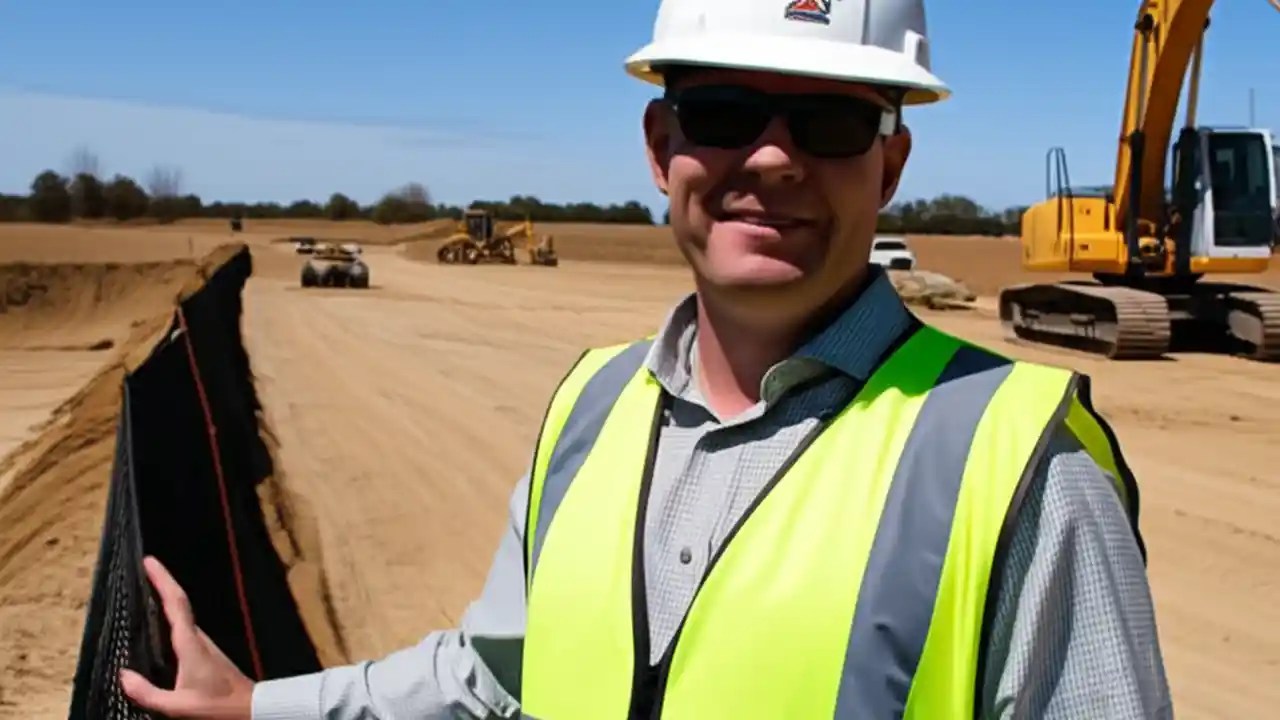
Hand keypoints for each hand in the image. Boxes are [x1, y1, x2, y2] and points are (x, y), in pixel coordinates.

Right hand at [119, 555, 254, 719]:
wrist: (249, 708)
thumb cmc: (216, 705)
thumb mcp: (177, 706)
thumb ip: (147, 693)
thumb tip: (122, 676)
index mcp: (190, 644)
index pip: (176, 603)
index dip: (163, 580)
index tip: (149, 561)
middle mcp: (198, 637)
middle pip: (178, 602)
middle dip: (161, 583)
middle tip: (141, 570)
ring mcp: (203, 643)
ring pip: (182, 614)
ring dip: (165, 598)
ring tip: (144, 590)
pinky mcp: (204, 651)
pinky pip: (183, 626)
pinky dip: (170, 615)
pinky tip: (158, 622)